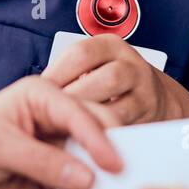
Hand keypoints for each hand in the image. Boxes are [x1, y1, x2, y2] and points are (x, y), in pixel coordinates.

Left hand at [0, 76, 122, 188]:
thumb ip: (43, 162)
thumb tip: (86, 177)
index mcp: (42, 95)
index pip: (80, 113)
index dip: (99, 138)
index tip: (114, 163)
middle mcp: (54, 117)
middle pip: (95, 130)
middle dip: (110, 150)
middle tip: (125, 175)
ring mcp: (56, 147)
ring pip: (92, 157)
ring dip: (104, 172)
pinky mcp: (54, 175)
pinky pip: (80, 182)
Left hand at [43, 34, 174, 123]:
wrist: (156, 99)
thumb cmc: (109, 84)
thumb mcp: (94, 66)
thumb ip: (70, 73)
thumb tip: (33, 91)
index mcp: (110, 46)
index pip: (82, 53)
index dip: (58, 73)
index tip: (39, 92)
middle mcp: (131, 64)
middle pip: (104, 79)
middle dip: (75, 98)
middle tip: (51, 116)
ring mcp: (144, 91)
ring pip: (117, 106)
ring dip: (89, 121)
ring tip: (65, 131)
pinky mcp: (150, 117)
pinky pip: (124, 129)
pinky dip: (102, 136)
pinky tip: (84, 143)